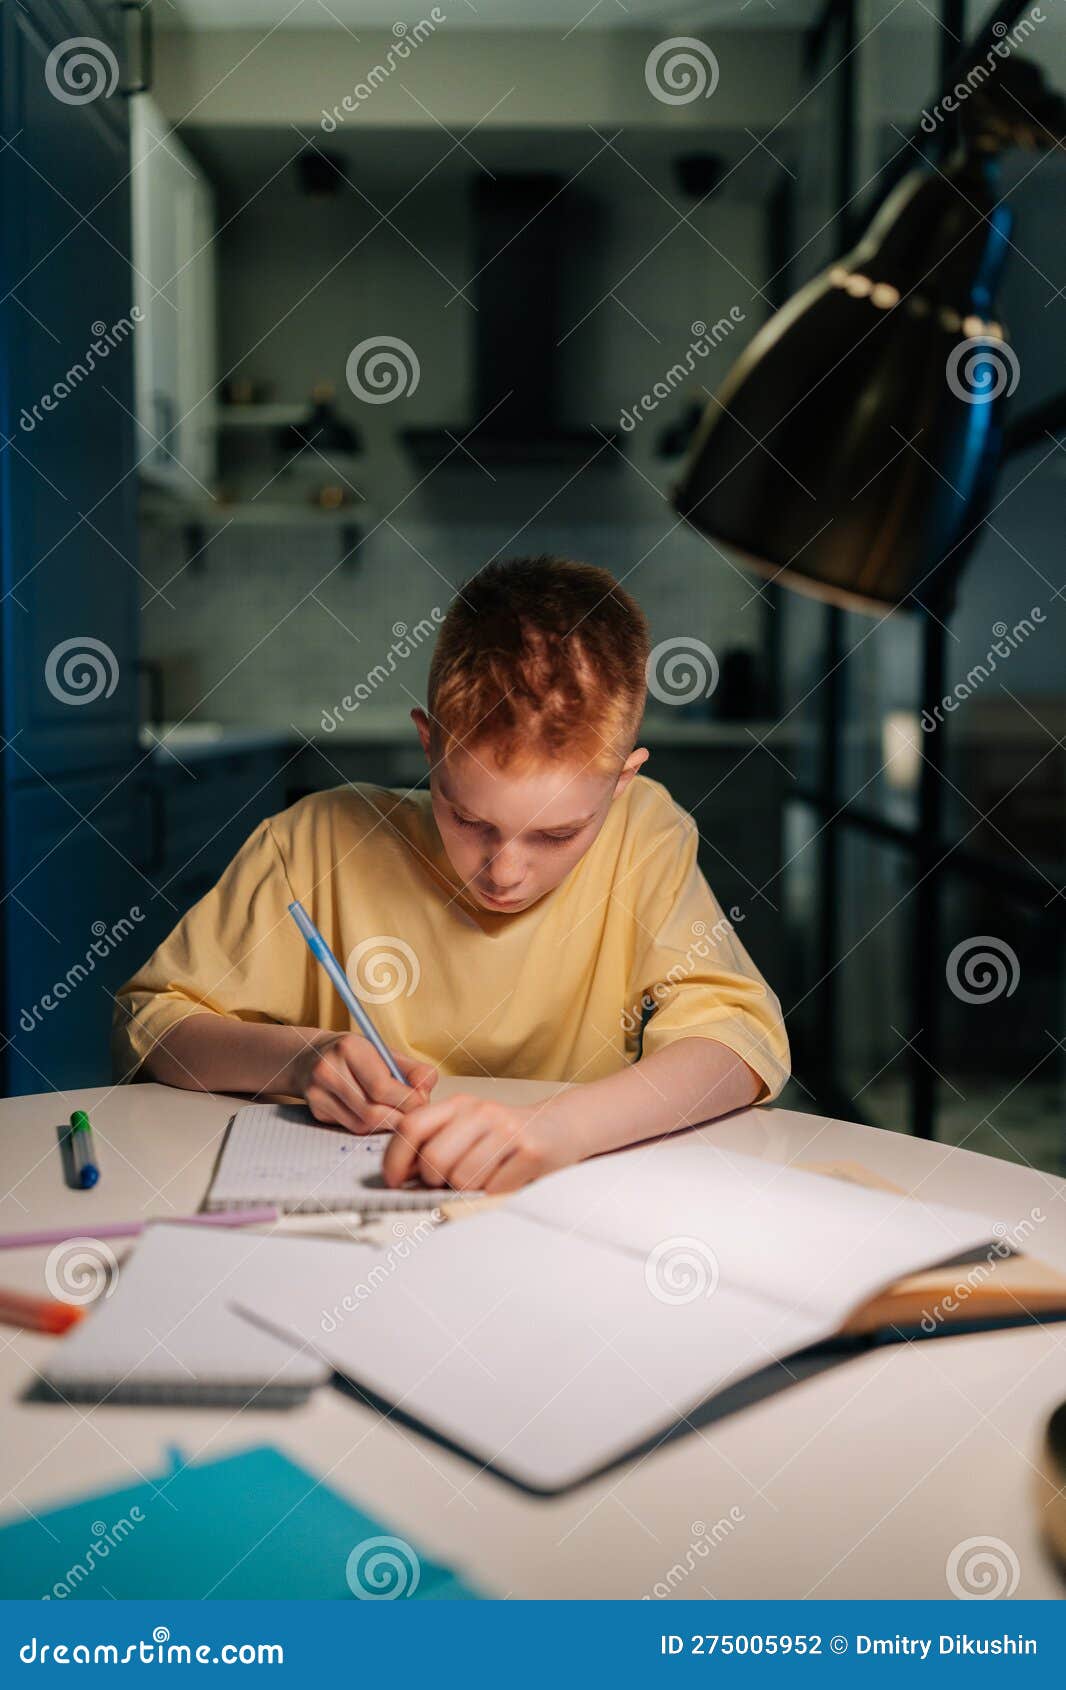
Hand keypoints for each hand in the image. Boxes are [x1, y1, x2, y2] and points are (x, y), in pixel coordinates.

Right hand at [290, 1031, 436, 1134]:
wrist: (310, 1055)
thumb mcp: (384, 1051)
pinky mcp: (316, 1111)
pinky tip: (376, 1114)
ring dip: (386, 1124)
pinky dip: (370, 1125)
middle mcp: (327, 1070)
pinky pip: (351, 1127)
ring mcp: (317, 1093)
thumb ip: (412, 1069)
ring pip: (362, 1124)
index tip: (422, 1102)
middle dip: (399, 1117)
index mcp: (348, 1048)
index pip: (381, 1087)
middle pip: (371, 1111)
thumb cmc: (356, 1054)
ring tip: (397, 1113)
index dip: (407, 1100)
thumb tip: (425, 1092)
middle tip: (414, 1114)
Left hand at [382, 1094, 573, 1194]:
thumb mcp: (469, 1128)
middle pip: (434, 1159)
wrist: (561, 1126)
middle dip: (434, 1183)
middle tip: (447, 1185)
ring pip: (462, 1179)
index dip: (396, 1159)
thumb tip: (400, 1177)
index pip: (412, 1126)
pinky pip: (493, 1189)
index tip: (395, 1181)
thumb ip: (435, 1144)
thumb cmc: (508, 1134)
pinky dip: (491, 1195)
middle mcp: (482, 1112)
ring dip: (466, 1192)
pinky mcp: (531, 1153)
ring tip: (480, 1182)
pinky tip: (501, 1184)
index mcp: (459, 1104)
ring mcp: (508, 1131)